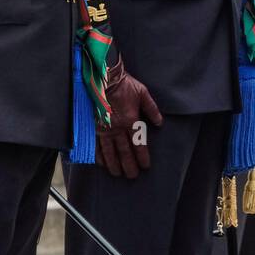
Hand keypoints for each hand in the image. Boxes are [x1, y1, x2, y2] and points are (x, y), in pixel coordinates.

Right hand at [97, 58, 163, 177]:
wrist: (104, 78)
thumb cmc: (125, 85)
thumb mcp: (143, 94)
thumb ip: (152, 109)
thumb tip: (160, 123)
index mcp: (131, 120)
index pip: (138, 143)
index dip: (142, 156)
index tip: (145, 166)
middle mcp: (117, 128)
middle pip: (124, 151)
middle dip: (129, 165)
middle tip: (132, 176)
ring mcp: (104, 128)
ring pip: (109, 151)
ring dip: (114, 164)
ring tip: (117, 174)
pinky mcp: (94, 126)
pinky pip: (96, 144)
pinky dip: (99, 155)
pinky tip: (102, 163)